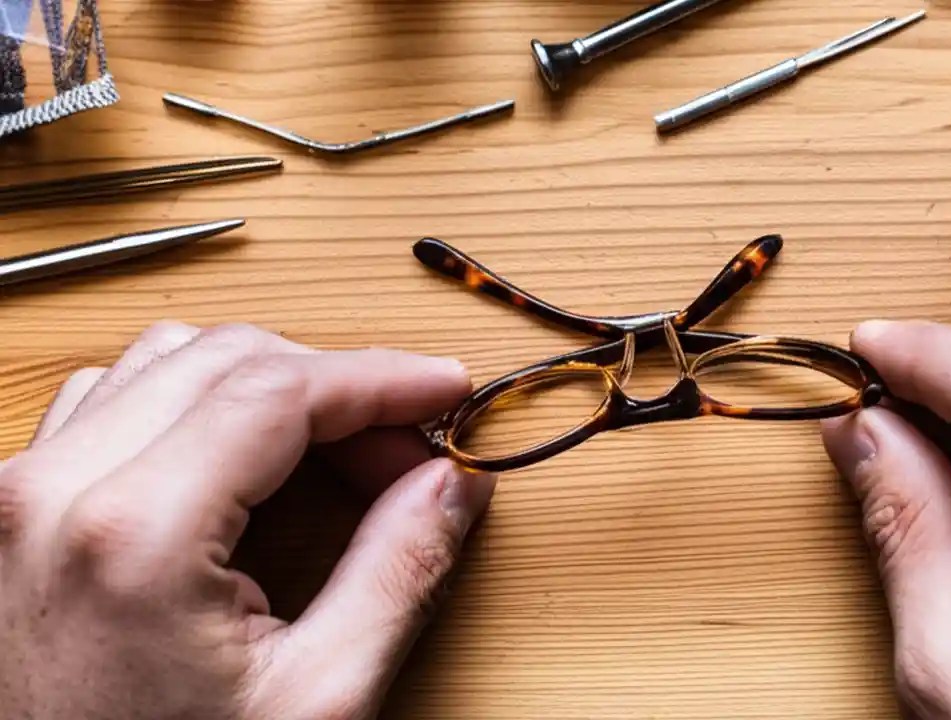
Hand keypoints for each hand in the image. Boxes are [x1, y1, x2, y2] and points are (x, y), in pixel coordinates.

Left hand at [0, 322, 494, 719]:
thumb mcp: (313, 702)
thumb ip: (398, 576)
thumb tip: (452, 484)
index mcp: (134, 534)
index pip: (282, 389)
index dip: (383, 378)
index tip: (443, 388)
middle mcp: (53, 494)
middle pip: (228, 357)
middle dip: (337, 385)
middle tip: (404, 446)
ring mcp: (14, 497)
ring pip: (163, 361)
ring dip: (264, 385)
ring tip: (332, 448)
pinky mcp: (6, 512)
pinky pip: (107, 401)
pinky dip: (190, 403)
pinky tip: (242, 456)